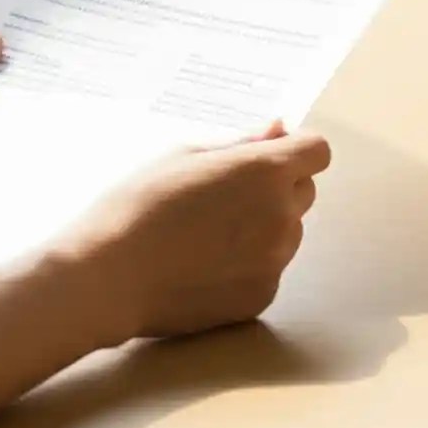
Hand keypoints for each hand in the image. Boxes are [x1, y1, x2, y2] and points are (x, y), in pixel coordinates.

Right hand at [52, 123, 330, 342]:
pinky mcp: (261, 298)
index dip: (292, 150)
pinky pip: (267, 270)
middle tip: (222, 195)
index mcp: (265, 171)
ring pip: (286, 233)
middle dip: (276, 187)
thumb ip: (242, 142)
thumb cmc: (138, 206)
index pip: (316, 151)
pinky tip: (202, 266)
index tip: (264, 156)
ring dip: (262, 227)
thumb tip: (279, 129)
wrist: (110, 276)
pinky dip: (246, 265)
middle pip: (304, 191)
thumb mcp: (184, 156)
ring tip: (205, 235)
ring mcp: (275, 262)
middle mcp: (281, 216)